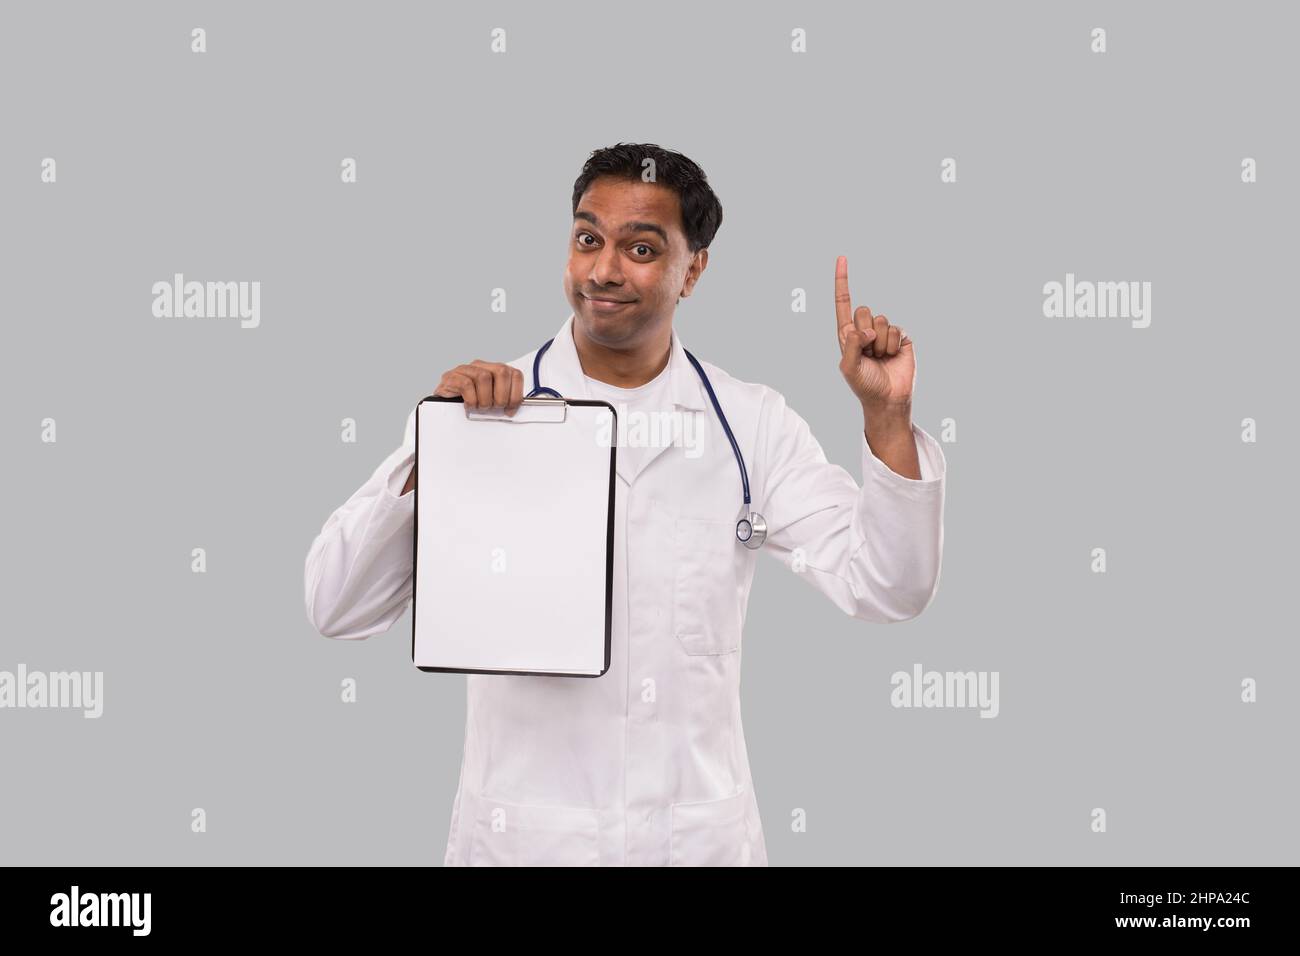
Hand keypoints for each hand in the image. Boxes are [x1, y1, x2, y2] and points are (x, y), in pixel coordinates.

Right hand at [433, 360, 524, 415]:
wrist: (444, 404)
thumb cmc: (469, 402)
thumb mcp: (491, 401)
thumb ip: (504, 401)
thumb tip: (513, 410)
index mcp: (494, 369)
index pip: (515, 374)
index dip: (516, 394)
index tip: (510, 409)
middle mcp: (481, 366)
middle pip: (502, 372)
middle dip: (501, 396)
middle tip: (494, 408)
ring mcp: (465, 369)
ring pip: (484, 377)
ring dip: (485, 399)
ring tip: (480, 407)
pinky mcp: (452, 377)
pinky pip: (466, 385)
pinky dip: (471, 400)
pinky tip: (469, 406)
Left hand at [834, 256, 915, 410]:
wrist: (888, 399)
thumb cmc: (864, 385)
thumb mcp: (849, 368)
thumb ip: (851, 346)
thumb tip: (864, 330)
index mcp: (847, 334)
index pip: (843, 302)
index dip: (842, 281)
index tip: (842, 258)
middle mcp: (865, 329)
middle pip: (864, 310)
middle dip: (865, 332)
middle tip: (868, 352)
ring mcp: (883, 332)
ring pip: (881, 320)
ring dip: (880, 343)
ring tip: (879, 358)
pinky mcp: (900, 337)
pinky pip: (896, 330)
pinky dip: (892, 345)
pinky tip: (892, 357)